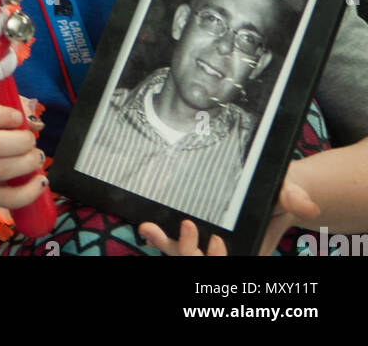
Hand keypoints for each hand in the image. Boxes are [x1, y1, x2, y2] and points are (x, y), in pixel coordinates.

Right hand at [0, 101, 45, 210]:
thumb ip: (2, 117)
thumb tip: (36, 123)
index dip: (3, 115)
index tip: (17, 117)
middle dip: (21, 141)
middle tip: (30, 140)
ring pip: (2, 170)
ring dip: (27, 163)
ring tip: (37, 157)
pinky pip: (8, 199)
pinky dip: (29, 192)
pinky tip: (40, 182)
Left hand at [139, 165, 320, 257]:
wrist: (270, 189)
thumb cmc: (279, 193)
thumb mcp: (287, 191)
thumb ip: (294, 196)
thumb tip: (306, 204)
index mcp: (249, 248)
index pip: (230, 264)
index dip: (220, 261)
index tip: (218, 240)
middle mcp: (225, 251)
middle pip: (202, 264)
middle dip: (191, 252)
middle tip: (190, 227)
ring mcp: (207, 247)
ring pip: (184, 257)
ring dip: (167, 246)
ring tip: (151, 228)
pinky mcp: (193, 236)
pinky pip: (176, 246)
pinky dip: (160, 239)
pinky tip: (147, 228)